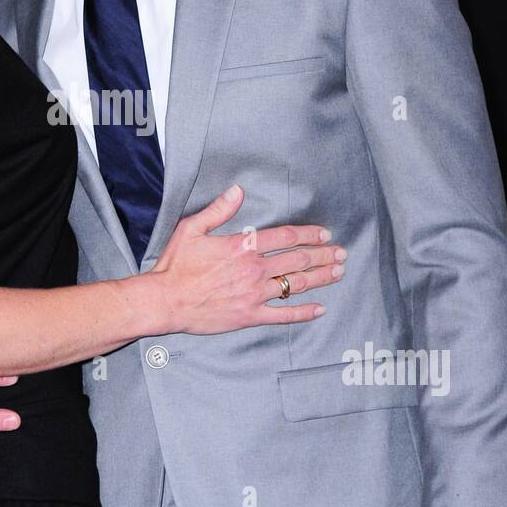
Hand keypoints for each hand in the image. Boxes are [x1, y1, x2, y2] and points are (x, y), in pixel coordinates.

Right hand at [151, 184, 345, 333]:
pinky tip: (319, 310)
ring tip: (338, 273)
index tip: (324, 234)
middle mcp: (254, 269)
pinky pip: (283, 315)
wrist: (165, 300)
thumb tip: (238, 191)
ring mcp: (254, 294)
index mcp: (243, 246)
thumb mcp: (192, 229)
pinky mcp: (250, 316)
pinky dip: (303, 313)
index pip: (286, 237)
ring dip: (320, 279)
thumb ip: (218, 210)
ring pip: (296, 285)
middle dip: (323, 255)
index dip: (309, 234)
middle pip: (298, 260)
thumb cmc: (176, 265)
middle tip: (341, 254)